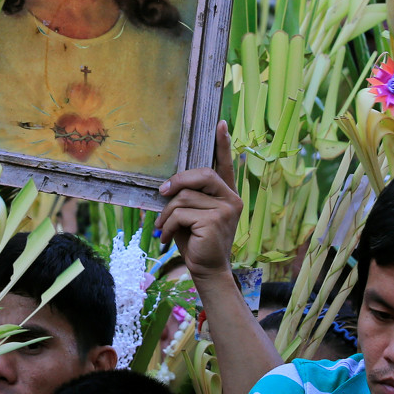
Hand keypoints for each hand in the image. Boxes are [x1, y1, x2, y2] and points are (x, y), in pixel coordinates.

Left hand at [155, 121, 241, 283]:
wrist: (207, 270)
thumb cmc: (197, 242)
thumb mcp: (192, 215)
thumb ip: (188, 197)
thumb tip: (168, 185)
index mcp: (227, 194)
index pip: (226, 165)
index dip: (223, 144)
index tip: (220, 124)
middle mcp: (232, 199)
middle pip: (199, 174)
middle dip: (176, 183)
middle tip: (162, 194)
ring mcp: (226, 209)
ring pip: (184, 197)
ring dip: (166, 214)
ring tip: (163, 228)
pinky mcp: (215, 220)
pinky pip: (180, 213)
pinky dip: (168, 226)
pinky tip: (167, 238)